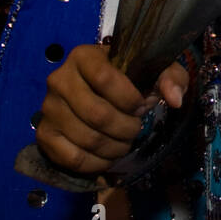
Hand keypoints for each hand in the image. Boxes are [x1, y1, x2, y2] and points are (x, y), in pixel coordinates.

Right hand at [35, 44, 189, 174]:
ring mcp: (48, 108)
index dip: (130, 99)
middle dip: (126, 128)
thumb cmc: (129, 80)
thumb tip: (175, 99)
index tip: (142, 106)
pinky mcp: (45, 135)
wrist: (101, 94)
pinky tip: (108, 157)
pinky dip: (96, 164)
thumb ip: (170, 78)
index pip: (105, 79)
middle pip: (97, 114)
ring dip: (115, 148)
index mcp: (83, 56)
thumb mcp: (154, 71)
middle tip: (136, 128)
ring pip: (86, 139)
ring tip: (125, 142)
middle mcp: (59, 79)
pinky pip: (72, 159)